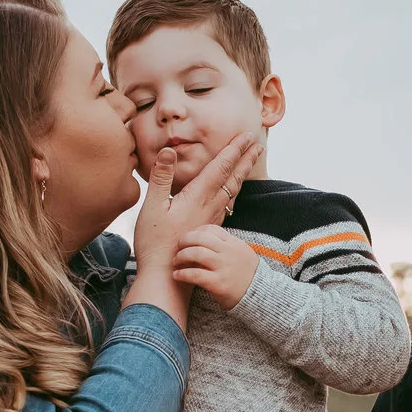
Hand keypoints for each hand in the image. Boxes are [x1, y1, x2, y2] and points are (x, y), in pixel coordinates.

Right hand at [126, 133, 258, 322]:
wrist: (167, 276)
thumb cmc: (155, 242)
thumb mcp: (152, 206)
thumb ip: (161, 177)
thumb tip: (169, 151)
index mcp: (197, 196)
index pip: (220, 167)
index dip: (233, 149)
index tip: (246, 136)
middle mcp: (209, 205)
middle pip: (233, 177)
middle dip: (245, 158)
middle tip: (258, 144)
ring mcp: (212, 218)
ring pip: (233, 191)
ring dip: (242, 173)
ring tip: (250, 162)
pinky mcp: (210, 228)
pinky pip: (228, 204)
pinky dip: (234, 191)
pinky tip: (233, 193)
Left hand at [173, 225, 259, 307]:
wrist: (261, 296)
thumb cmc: (247, 276)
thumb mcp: (242, 254)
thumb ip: (227, 246)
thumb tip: (203, 240)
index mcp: (234, 243)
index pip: (211, 229)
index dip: (196, 232)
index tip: (189, 239)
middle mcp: (228, 252)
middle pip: (200, 238)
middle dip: (184, 241)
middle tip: (178, 248)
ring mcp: (224, 267)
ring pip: (196, 253)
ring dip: (181, 256)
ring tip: (176, 262)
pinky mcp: (218, 283)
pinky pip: (195, 274)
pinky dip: (183, 274)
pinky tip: (177, 276)